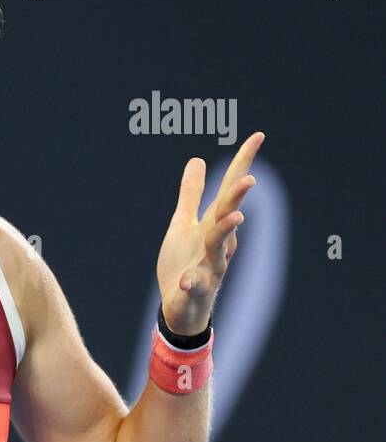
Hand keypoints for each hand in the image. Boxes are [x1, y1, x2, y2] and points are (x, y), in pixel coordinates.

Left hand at [156, 131, 264, 335]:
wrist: (182, 307)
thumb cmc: (186, 262)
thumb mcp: (184, 224)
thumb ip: (190, 194)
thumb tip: (196, 159)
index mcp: (214, 224)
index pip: (230, 190)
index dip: (243, 162)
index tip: (258, 135)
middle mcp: (218, 243)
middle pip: (228, 215)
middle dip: (238, 197)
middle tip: (250, 177)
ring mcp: (210, 267)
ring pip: (220, 248)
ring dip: (226, 231)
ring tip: (235, 217)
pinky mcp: (196, 290)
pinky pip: (196, 285)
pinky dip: (193, 282)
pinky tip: (188, 280)